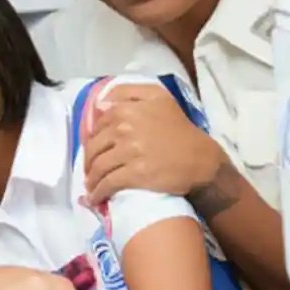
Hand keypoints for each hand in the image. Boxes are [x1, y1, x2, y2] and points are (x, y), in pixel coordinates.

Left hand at [84, 85, 225, 203]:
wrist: (201, 160)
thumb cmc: (180, 128)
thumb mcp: (158, 97)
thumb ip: (128, 92)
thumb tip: (101, 103)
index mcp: (129, 109)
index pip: (98, 125)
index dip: (93, 138)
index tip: (94, 149)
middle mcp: (126, 127)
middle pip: (94, 146)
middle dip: (88, 161)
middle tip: (89, 170)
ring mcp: (130, 151)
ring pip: (99, 166)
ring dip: (91, 179)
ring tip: (90, 186)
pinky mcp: (135, 173)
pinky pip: (108, 183)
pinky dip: (98, 191)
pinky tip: (95, 197)